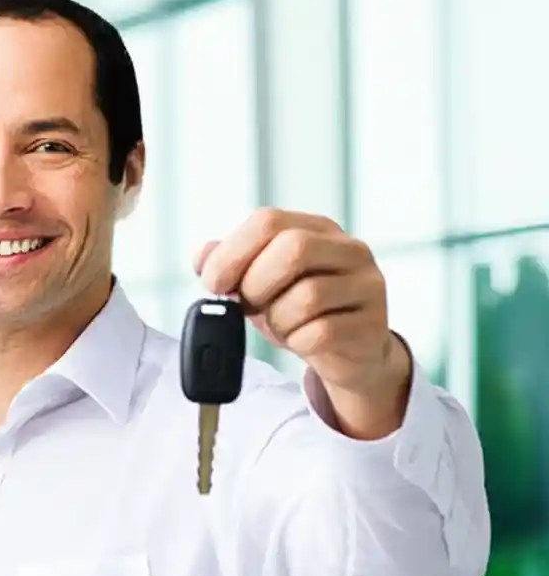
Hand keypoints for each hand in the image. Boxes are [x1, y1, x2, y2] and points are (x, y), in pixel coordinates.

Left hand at [194, 208, 411, 437]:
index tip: (213, 282)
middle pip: (293, 248)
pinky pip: (321, 333)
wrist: (347, 354)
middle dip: (256, 283)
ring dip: (277, 319)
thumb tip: (203, 255)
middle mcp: (348, 250)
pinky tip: (303, 340)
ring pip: (307, 296)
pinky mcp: (371, 325)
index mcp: (316, 229)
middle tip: (249, 305)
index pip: (268, 221)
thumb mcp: (259, 283)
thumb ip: (230, 263)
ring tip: (282, 324)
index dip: (232, 252)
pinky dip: (298, 341)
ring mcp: (367, 285)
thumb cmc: (299, 312)